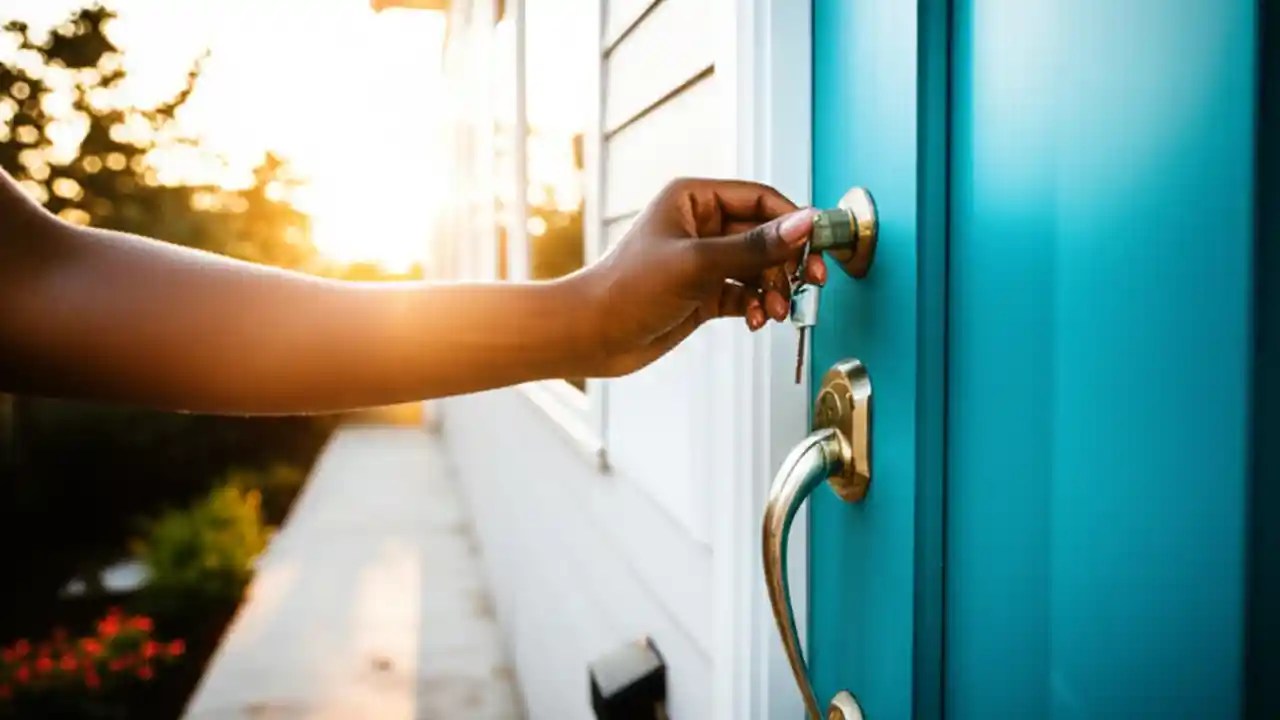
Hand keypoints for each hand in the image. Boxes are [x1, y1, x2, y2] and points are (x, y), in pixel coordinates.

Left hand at [576, 178, 825, 376]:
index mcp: (694, 199)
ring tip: (774, 312)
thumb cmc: (626, 289)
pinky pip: (744, 292)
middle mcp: (700, 225)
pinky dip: (755, 305)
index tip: (818, 248)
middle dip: (786, 263)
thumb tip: (804, 225)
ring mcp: (702, 260)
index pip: (760, 200)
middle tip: (809, 285)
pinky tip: (756, 320)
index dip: (793, 223)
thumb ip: (754, 246)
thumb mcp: (697, 263)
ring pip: (757, 268)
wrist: (590, 335)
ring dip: (773, 289)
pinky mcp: (701, 291)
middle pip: (764, 236)